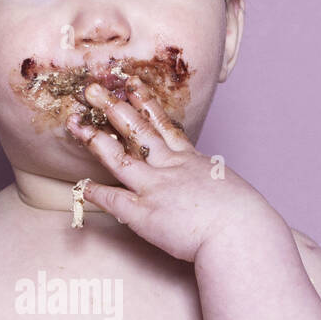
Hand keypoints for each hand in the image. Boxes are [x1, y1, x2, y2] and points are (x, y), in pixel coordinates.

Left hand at [65, 78, 249, 261]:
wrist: (240, 233)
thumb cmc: (245, 218)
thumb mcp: (229, 187)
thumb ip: (213, 182)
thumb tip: (212, 185)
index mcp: (192, 161)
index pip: (164, 126)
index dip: (146, 105)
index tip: (132, 86)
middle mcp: (170, 168)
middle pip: (137, 130)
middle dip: (113, 107)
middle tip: (93, 89)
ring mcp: (154, 188)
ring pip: (119, 157)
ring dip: (95, 139)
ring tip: (76, 123)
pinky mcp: (144, 214)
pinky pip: (113, 200)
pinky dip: (95, 192)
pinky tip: (80, 185)